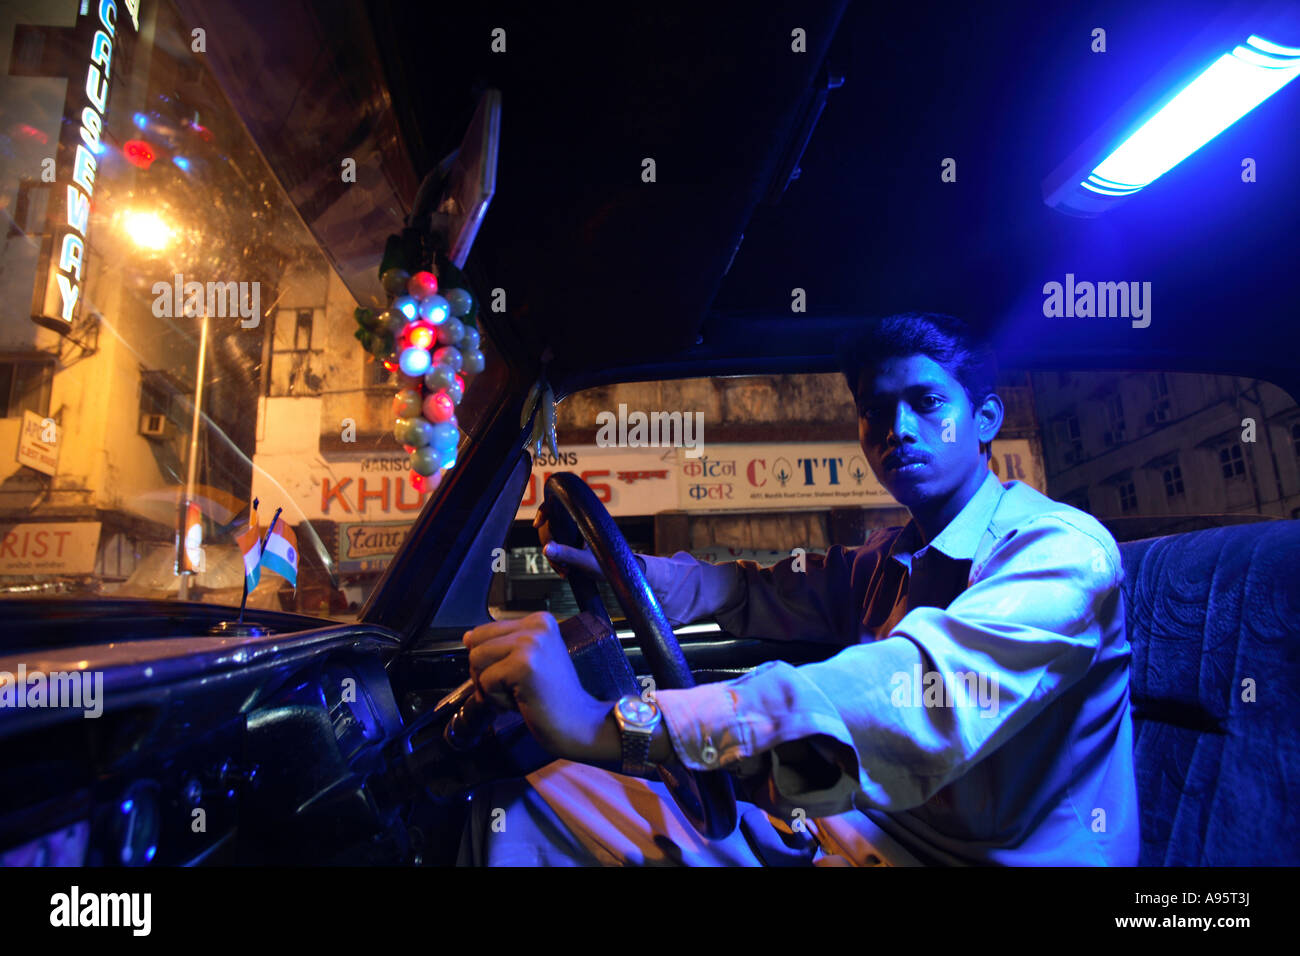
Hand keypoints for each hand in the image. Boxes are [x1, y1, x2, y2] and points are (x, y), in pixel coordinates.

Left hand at [463, 612, 615, 762]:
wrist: (580, 724)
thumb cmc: (554, 698)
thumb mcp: (529, 661)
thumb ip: (501, 646)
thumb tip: (467, 638)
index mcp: (539, 621)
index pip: (484, 631)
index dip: (488, 660)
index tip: (514, 676)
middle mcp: (536, 626)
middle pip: (476, 644)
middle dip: (484, 672)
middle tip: (513, 688)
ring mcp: (531, 643)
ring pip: (477, 661)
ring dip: (490, 688)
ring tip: (518, 694)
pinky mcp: (524, 665)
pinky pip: (485, 682)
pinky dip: (497, 700)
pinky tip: (521, 702)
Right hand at [532, 504, 644, 579]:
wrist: (619, 574)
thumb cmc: (610, 563)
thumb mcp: (587, 560)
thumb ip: (567, 554)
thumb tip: (546, 549)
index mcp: (582, 519)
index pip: (557, 506)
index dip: (544, 511)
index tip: (538, 524)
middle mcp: (575, 524)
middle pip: (549, 528)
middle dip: (549, 547)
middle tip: (560, 565)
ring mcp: (572, 535)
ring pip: (551, 541)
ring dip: (554, 558)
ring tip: (565, 571)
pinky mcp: (571, 545)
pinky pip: (556, 551)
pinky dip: (557, 562)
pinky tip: (565, 572)